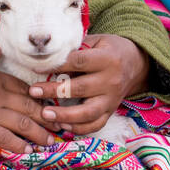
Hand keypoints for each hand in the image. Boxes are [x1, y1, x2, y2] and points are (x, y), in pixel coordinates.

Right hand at [0, 46, 58, 153]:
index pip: (22, 87)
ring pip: (22, 123)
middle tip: (61, 124)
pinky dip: (18, 144)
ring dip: (39, 133)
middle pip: (28, 105)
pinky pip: (3, 138)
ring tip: (51, 141)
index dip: (39, 96)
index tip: (50, 102)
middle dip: (46, 116)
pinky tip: (28, 150)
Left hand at [29, 35, 148, 134]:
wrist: (135, 64)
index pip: (79, 62)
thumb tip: (48, 56)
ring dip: (65, 115)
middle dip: (54, 91)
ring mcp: (112, 99)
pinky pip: (95, 125)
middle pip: (80, 88)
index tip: (37, 68)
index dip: (57, 65)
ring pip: (88, 112)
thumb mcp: (97, 41)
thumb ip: (77, 48)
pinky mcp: (111, 111)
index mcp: (108, 59)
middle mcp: (111, 81)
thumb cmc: (109, 50)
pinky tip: (62, 126)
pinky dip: (79, 128)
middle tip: (34, 91)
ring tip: (45, 114)